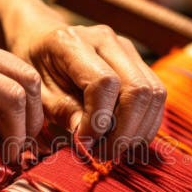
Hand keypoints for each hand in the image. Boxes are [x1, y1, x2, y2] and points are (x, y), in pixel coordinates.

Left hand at [6, 5, 166, 159]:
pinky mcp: (137, 59)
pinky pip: (156, 94)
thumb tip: (90, 139)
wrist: (40, 37)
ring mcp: (126, 47)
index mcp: (72, 43)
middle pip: (137, 89)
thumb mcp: (38, 93)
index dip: (99, 120)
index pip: (104, 83)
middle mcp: (105, 39)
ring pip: (154, 92)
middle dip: (125, 131)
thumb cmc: (35, 68)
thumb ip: (63, 112)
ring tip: (115, 148)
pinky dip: (146, 122)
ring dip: (139, 129)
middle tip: (105, 154)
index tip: (85, 143)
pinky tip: (126, 137)